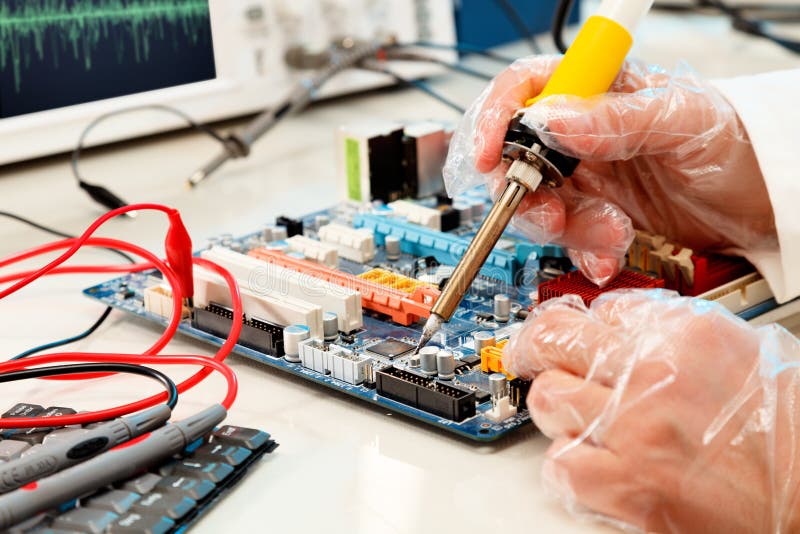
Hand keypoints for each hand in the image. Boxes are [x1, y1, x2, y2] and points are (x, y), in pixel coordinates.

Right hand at [443, 57, 775, 285]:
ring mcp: (588, 175)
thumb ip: (617, 119)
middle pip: (516, 153)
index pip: (526, 88)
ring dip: (563, 226)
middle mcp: (583, 131)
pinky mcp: (596, 212)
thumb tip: (553, 119)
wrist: (764, 203)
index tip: (489, 154)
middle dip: (524, 189)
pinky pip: (566, 234)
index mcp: (599, 90)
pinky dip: (582, 248)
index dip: (497, 116)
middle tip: (552, 211)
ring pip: (537, 201)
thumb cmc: (736, 145)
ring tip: (608, 232)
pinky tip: (610, 249)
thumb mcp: (682, 122)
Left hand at [503, 290, 799, 532]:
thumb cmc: (789, 429)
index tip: (584, 336)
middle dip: (536, 343)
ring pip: (547, 396)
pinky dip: (568, 465)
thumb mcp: (746, 351)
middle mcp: (652, 373)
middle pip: (554, 335)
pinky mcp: (627, 486)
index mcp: (686, 333)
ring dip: (556, 407)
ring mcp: (634, 429)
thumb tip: (628, 328)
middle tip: (528, 353)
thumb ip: (679, 335)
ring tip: (578, 419)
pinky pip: (559, 464)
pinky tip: (590, 465)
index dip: (591, 325)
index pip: (605, 307)